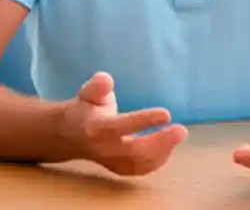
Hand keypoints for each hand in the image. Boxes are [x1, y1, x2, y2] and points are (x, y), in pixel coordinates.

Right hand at [61, 71, 187, 175]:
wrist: (68, 135)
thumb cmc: (84, 108)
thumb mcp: (87, 93)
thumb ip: (97, 86)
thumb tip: (106, 79)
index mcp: (97, 127)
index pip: (122, 126)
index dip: (144, 121)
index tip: (166, 114)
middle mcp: (105, 148)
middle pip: (135, 151)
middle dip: (161, 142)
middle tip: (181, 130)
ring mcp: (112, 162)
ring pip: (140, 164)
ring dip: (163, 152)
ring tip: (178, 135)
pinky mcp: (119, 170)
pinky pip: (141, 170)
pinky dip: (158, 160)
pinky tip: (168, 147)